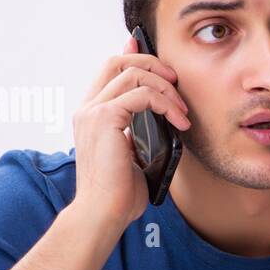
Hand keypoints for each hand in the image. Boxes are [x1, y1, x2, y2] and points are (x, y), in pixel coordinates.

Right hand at [71, 33, 190, 234]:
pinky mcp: (104, 119)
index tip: (161, 61)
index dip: (134, 56)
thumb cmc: (120, 193)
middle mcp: (88, 109)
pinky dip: (166, 104)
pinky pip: (141, 95)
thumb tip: (161, 119)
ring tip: (182, 112)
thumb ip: (139, 131)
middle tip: (177, 83)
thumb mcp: (133, 154)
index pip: (110, 71)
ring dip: (165, 87)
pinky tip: (179, 122)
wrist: (103, 213)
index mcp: (92, 115)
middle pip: (118, 62)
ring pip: (132, 74)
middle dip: (153, 64)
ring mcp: (93, 112)